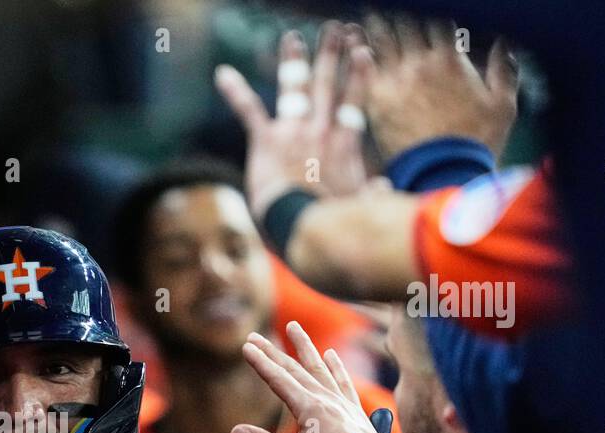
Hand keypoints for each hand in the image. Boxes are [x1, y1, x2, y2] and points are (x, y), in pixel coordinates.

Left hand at [216, 21, 373, 218]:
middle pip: (329, 84)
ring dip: (294, 60)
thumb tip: (383, 189)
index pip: (354, 103)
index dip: (359, 75)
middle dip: (332, 54)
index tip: (362, 53)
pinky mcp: (268, 142)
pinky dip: (235, 91)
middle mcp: (322, 131)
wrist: (311, 229)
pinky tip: (221, 74)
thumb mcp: (363, 209)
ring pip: (296, 86)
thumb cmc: (338, 227)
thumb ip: (374, 195)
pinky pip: (249, 110)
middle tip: (336, 30)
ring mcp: (295, 133)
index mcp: (345, 146)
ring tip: (294, 37)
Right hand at [230, 321, 396, 432]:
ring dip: (304, 347)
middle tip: (256, 335)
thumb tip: (235, 431)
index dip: (261, 363)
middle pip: (294, 369)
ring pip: (319, 368)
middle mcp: (325, 399)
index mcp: (309, 409)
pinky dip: (335, 367)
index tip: (246, 346)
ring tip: (294, 327)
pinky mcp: (354, 411)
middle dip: (273, 351)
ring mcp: (342, 403)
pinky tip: (331, 356)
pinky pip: (342, 381)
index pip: (279, 380)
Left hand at [363, 15, 518, 158]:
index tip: (421, 9)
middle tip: (387, 5)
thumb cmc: (476, 143)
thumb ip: (505, 69)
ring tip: (366, 11)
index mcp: (452, 60)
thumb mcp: (503, 104)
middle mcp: (423, 64)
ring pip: (383, 39)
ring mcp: (398, 81)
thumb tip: (505, 42)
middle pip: (406, 23)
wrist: (445, 174)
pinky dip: (357, 48)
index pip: (438, 19)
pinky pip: (363, 67)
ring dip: (375, 22)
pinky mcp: (378, 100)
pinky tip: (350, 36)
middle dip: (398, 12)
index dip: (429, 10)